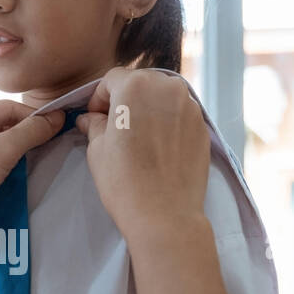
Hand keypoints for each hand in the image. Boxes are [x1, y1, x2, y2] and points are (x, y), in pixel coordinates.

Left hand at [0, 100, 64, 230]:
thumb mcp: (0, 153)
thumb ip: (30, 133)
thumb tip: (57, 117)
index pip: (5, 108)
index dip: (33, 118)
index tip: (58, 129)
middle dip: (21, 137)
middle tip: (48, 149)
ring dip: (10, 155)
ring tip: (31, 165)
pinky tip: (9, 179)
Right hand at [73, 68, 210, 247]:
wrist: (165, 215)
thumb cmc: (125, 182)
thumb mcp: (97, 149)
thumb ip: (94, 125)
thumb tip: (90, 118)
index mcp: (135, 86)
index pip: (111, 79)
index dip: (99, 98)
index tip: (95, 117)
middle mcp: (167, 87)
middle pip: (140, 83)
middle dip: (126, 100)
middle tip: (116, 127)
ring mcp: (190, 105)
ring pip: (162, 98)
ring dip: (148, 110)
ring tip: (139, 139)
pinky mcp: (203, 125)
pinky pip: (179, 115)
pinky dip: (167, 123)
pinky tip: (158, 148)